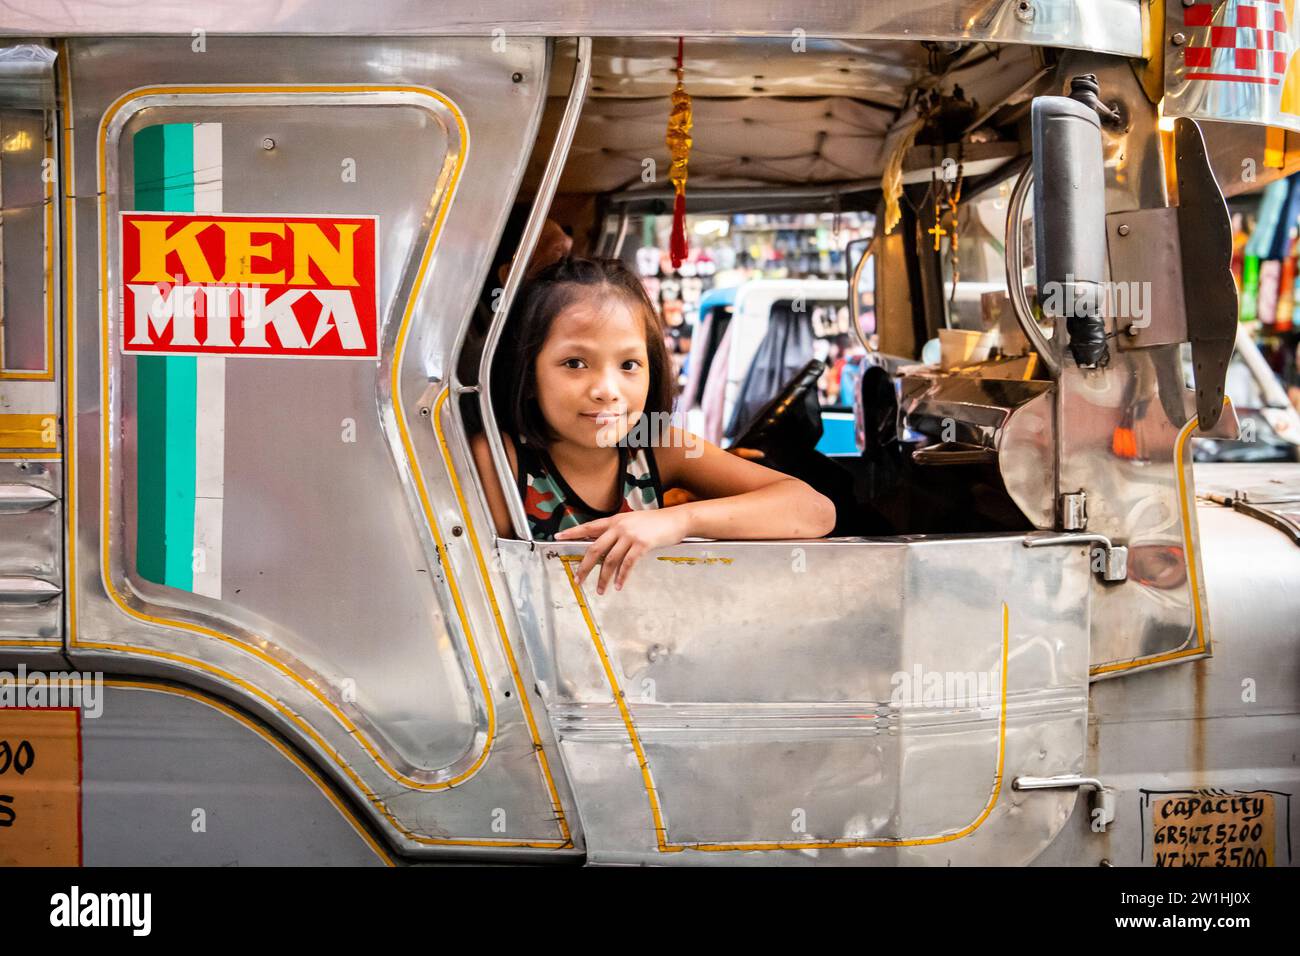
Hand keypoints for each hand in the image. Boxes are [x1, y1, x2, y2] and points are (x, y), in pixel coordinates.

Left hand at [555, 507, 691, 593]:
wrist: (676, 519)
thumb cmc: (655, 522)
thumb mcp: (632, 521)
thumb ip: (618, 531)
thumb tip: (605, 546)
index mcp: (614, 520)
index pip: (589, 527)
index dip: (572, 532)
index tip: (557, 537)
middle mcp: (619, 526)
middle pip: (595, 548)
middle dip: (585, 567)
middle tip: (578, 580)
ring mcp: (630, 535)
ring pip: (610, 560)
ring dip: (604, 578)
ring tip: (600, 590)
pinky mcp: (642, 544)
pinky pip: (627, 564)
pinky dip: (622, 577)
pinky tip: (619, 586)